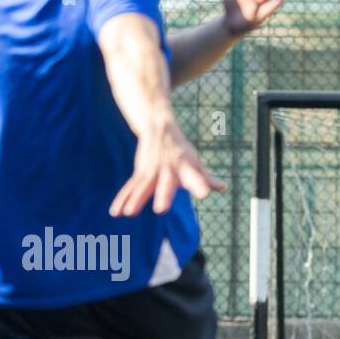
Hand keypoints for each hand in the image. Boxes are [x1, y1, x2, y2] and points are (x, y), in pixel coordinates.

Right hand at [109, 118, 225, 216]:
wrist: (158, 124)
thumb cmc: (180, 149)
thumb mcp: (195, 162)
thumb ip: (207, 178)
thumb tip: (223, 188)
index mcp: (186, 167)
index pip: (195, 177)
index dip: (201, 185)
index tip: (205, 193)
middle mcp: (168, 169)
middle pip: (165, 184)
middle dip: (163, 195)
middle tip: (160, 210)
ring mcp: (152, 170)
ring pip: (143, 187)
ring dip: (135, 200)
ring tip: (129, 213)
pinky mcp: (140, 172)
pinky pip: (130, 187)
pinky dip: (122, 199)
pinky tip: (116, 212)